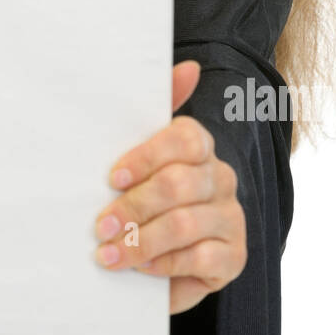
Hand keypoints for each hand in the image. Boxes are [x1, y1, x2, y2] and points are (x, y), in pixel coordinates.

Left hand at [94, 62, 245, 314]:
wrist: (158, 259)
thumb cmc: (142, 200)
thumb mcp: (137, 159)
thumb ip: (152, 110)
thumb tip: (189, 66)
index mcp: (199, 148)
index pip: (185, 138)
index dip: (146, 157)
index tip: (111, 178)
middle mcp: (222, 177)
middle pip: (178, 185)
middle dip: (133, 207)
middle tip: (101, 226)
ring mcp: (231, 217)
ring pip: (184, 224)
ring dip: (140, 241)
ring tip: (109, 253)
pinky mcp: (233, 256)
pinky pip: (198, 258)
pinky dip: (164, 264)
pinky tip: (141, 268)